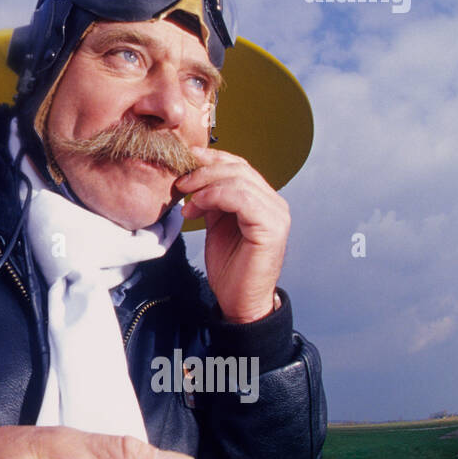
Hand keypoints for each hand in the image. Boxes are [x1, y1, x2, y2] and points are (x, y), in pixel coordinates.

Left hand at [174, 146, 288, 322]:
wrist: (239, 300)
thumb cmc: (229, 266)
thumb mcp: (216, 223)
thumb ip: (212, 200)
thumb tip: (194, 177)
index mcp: (263, 200)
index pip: (239, 166)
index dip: (213, 158)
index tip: (186, 158)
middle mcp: (274, 203)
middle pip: (239, 169)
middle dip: (204, 171)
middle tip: (181, 183)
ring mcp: (276, 215)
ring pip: (240, 180)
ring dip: (206, 185)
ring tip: (188, 201)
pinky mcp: (271, 228)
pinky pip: (243, 199)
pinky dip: (216, 197)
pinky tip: (198, 206)